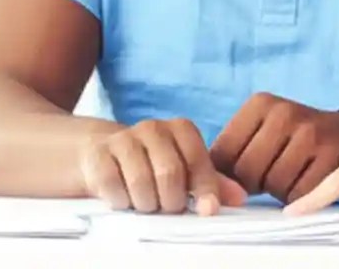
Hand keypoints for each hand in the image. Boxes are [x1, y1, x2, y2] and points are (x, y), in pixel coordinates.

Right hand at [80, 118, 247, 214]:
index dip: (204, 189)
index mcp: (181, 129)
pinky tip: (123, 197)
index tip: (207, 210)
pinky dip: (121, 200)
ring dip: (145, 203)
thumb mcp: (185, 171)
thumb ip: (212, 183)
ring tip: (146, 202)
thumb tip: (240, 197)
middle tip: (167, 206)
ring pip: (141, 183)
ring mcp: (123, 138)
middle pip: (170, 174)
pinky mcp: (98, 154)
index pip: (198, 160)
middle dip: (171, 201)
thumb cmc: (152, 164)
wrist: (101, 153)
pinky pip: (113, 186)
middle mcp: (153, 128)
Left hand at [209, 93, 338, 203]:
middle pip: (248, 172)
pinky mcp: (332, 153)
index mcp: (260, 104)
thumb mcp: (258, 131)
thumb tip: (210, 186)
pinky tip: (304, 180)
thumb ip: (229, 154)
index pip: (224, 155)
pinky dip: (299, 196)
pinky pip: (301, 192)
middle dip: (254, 185)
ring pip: (274, 185)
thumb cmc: (289, 137)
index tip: (244, 170)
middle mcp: (285, 112)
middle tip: (267, 177)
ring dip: (277, 192)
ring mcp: (311, 132)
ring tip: (288, 175)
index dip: (230, 174)